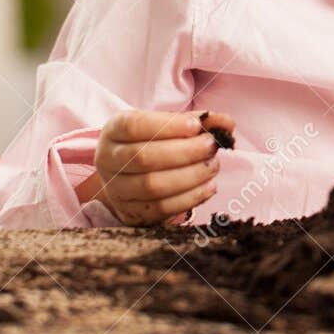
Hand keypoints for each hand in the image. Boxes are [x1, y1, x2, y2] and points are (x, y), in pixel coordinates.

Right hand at [85, 108, 234, 226]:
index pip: (135, 126)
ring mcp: (116, 190)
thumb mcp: (166, 124)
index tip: (197, 126)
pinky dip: (190, 198)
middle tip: (211, 146)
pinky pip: (161, 209)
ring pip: (153, 186)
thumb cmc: (151, 141)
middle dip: (185, 152)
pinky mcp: (130, 213)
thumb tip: (226, 123)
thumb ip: (196, 120)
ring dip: (191, 176)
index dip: (168, 126)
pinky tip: (208, 186)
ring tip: (213, 166)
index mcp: (113, 131)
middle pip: (145, 157)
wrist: (128, 173)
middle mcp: (108, 160)